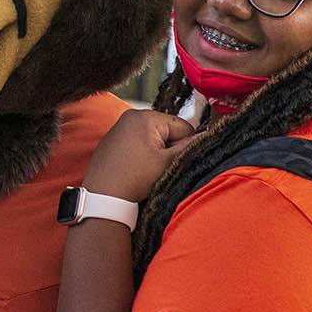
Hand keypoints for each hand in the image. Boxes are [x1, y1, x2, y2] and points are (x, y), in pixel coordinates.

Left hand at [82, 109, 197, 203]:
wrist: (103, 195)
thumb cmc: (134, 177)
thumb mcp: (168, 162)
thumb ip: (190, 147)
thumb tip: (208, 136)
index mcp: (145, 116)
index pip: (182, 126)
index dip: (186, 145)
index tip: (177, 161)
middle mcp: (130, 116)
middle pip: (167, 130)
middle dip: (170, 148)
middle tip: (161, 167)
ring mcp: (119, 128)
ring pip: (154, 138)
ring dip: (157, 152)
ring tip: (148, 169)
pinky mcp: (113, 140)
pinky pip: (138, 143)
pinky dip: (143, 154)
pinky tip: (137, 169)